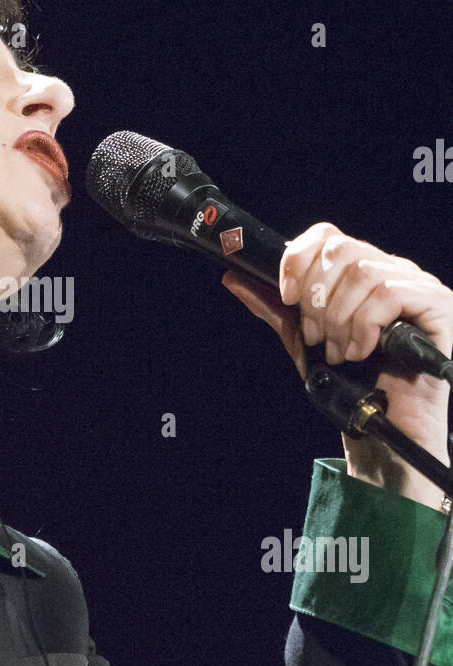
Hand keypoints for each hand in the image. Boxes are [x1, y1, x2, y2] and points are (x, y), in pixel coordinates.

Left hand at [222, 222, 452, 506]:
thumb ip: (274, 308)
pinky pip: (389, 294)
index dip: (299, 261)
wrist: (381, 429)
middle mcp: (392, 271)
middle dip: (316, 299)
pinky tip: (362, 351)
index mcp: (362, 271)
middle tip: (316, 337)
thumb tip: (234, 277)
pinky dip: (364, 326)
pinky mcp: (438, 305)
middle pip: (342, 250)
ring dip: (340, 319)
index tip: (287, 298)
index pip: (328, 236)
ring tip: (341, 352)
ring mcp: (418, 286)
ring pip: (363, 272)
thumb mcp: (303, 341)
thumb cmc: (351, 385)